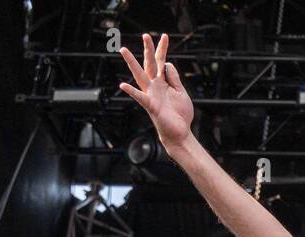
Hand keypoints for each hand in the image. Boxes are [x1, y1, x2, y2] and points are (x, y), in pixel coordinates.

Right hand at [118, 33, 193, 151]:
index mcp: (163, 82)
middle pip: (150, 64)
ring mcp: (151, 95)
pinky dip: (131, 91)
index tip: (164, 36)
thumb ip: (174, 79)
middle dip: (148, 49)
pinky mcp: (151, 106)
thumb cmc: (180, 115)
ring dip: (132, 63)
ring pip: (140, 76)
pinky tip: (123, 85)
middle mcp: (155, 86)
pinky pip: (140, 97)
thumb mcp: (181, 93)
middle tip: (145, 35)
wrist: (180, 133)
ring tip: (124, 50)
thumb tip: (168, 63)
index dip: (163, 49)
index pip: (161, 62)